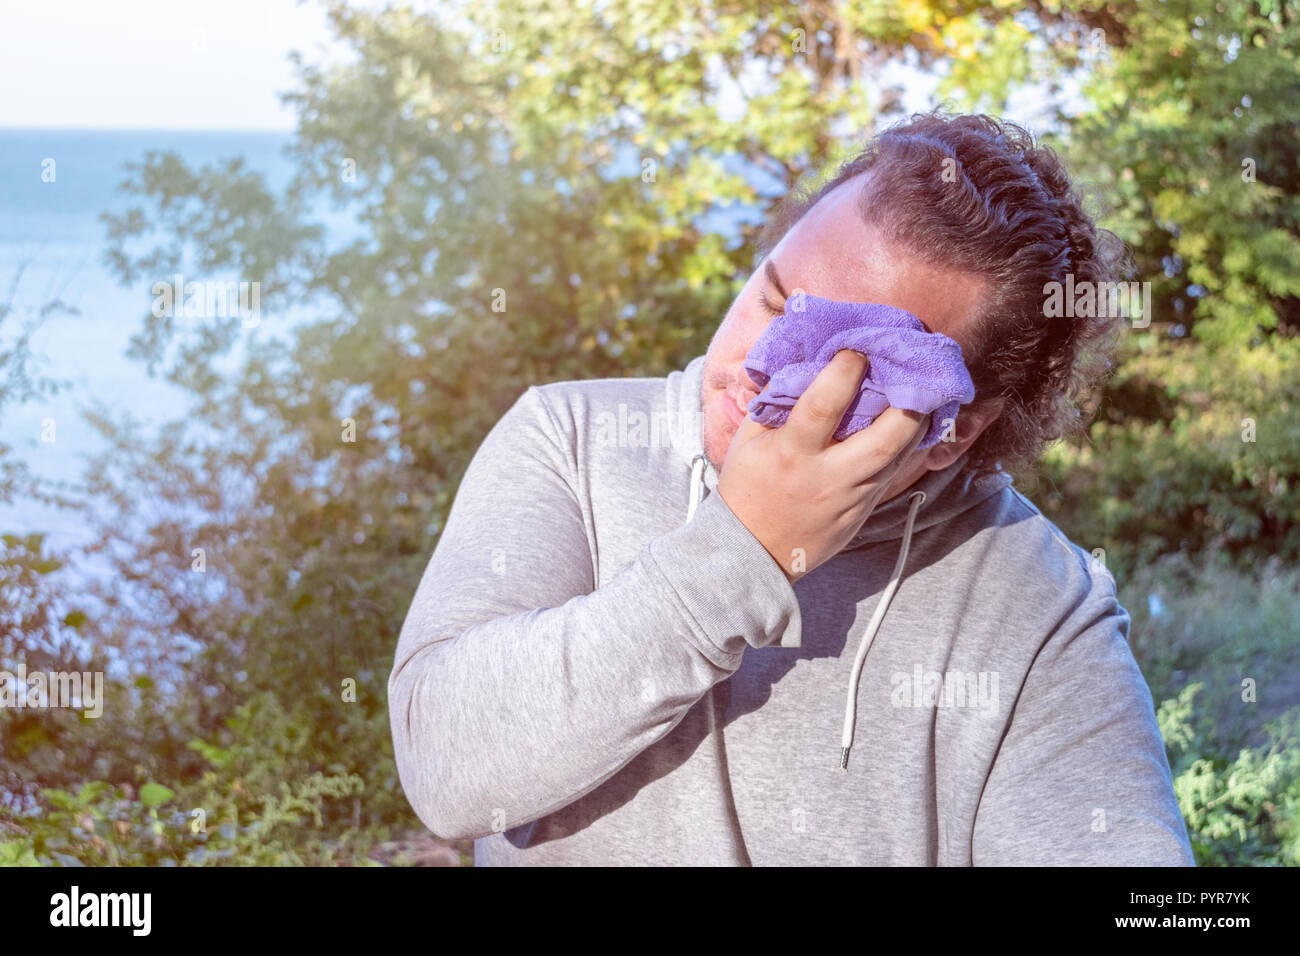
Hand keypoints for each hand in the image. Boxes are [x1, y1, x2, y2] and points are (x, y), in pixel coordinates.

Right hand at [716, 349, 927, 583]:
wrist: (753, 554)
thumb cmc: (748, 488)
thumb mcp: (749, 442)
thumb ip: (774, 401)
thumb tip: (798, 359)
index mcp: (791, 453)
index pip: (825, 404)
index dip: (845, 370)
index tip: (855, 348)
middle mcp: (827, 476)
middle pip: (884, 439)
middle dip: (907, 402)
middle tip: (913, 371)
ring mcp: (851, 498)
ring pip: (898, 457)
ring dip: (916, 421)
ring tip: (923, 389)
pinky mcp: (864, 512)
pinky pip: (893, 473)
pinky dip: (904, 444)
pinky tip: (910, 422)